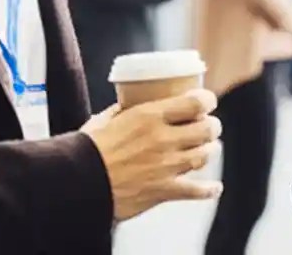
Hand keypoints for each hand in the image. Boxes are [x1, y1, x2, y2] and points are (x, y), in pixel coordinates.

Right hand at [82, 89, 223, 220]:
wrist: (76, 182)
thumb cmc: (85, 150)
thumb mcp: (105, 120)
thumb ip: (121, 111)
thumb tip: (126, 105)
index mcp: (150, 116)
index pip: (195, 102)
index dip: (207, 100)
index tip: (207, 101)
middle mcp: (163, 139)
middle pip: (207, 129)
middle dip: (212, 126)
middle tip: (208, 126)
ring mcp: (166, 165)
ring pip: (204, 155)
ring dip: (208, 150)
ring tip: (206, 148)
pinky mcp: (163, 190)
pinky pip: (195, 191)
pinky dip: (208, 190)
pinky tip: (215, 187)